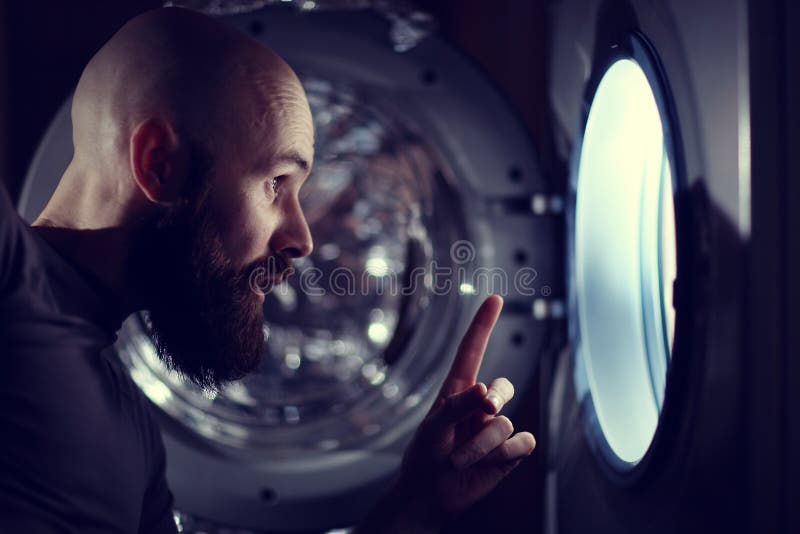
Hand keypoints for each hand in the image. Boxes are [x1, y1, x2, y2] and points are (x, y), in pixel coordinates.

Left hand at [364, 295, 535, 531]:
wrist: (431, 496)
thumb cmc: (425, 456)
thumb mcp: (432, 428)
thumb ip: (457, 407)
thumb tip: (487, 392)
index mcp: (458, 391)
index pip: (473, 351)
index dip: (483, 324)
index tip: (495, 298)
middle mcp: (480, 405)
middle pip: (504, 386)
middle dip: (496, 399)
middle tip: (483, 413)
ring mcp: (496, 428)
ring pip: (506, 423)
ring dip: (482, 445)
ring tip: (459, 460)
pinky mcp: (511, 450)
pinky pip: (523, 442)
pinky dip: (505, 455)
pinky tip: (488, 464)